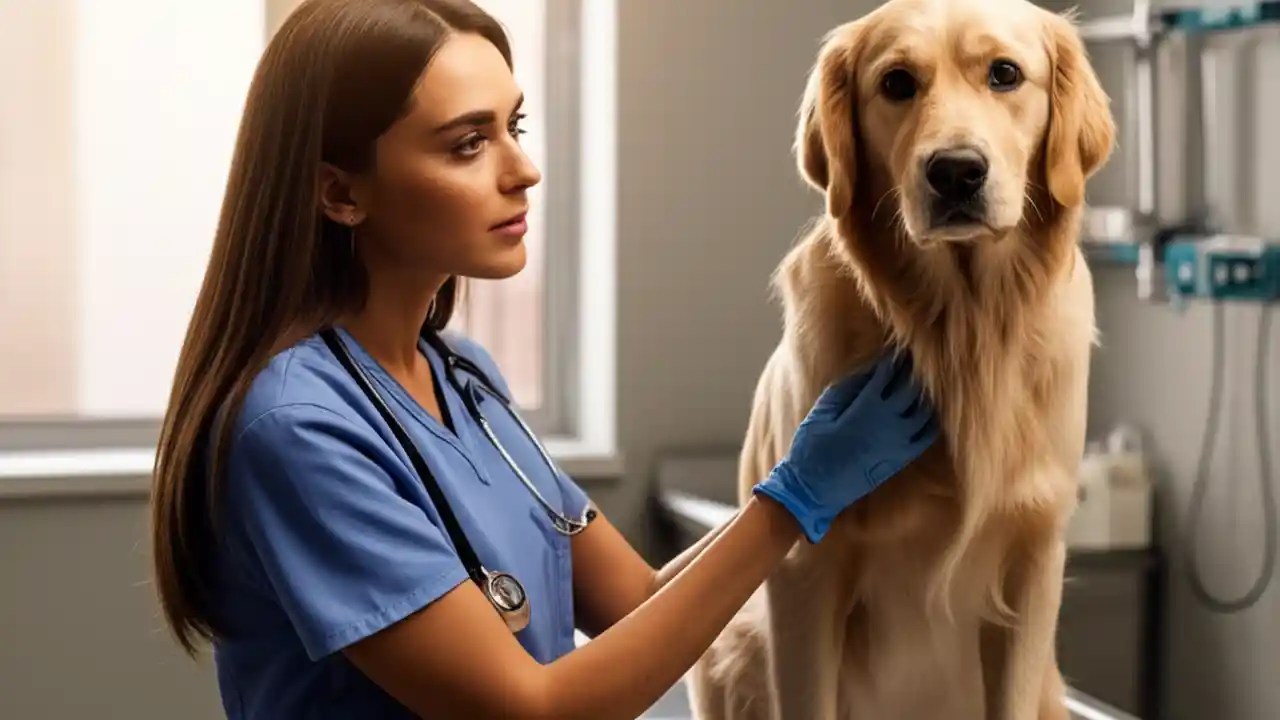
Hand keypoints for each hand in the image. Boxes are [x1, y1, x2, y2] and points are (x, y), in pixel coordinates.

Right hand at [752, 352, 938, 542]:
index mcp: (867, 407)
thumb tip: (868, 371)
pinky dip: (929, 421)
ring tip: (920, 385)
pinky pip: (926, 437)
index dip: (894, 360)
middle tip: (912, 363)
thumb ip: (847, 389)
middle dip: (912, 374)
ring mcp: (898, 443)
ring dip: (924, 396)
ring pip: (924, 412)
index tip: (896, 350)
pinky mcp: (901, 459)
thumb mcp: (823, 411)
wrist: (813, 489)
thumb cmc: (811, 447)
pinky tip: (925, 413)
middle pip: (912, 390)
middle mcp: (889, 423)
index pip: (889, 374)